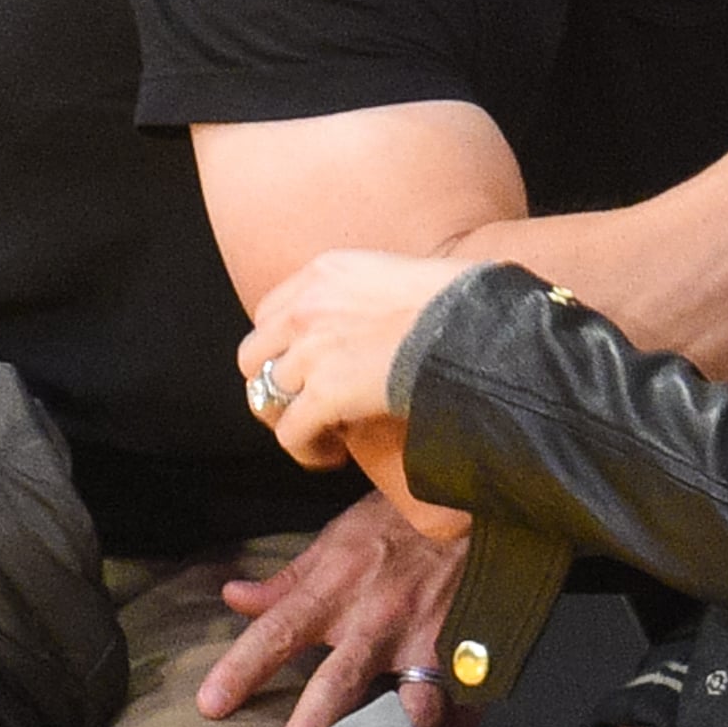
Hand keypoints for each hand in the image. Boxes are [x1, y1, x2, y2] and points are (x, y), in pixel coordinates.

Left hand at [196, 490, 470, 726]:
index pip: (278, 631)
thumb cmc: (400, 517)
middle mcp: (378, 618)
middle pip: (339, 682)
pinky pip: (460, 705)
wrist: (475, 500)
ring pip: (410, 706)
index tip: (212, 704)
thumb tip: (233, 598)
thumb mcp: (336, 538)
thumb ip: (286, 580)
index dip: (242, 668)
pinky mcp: (467, 653)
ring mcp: (426, 639)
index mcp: (337, 588)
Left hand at [240, 249, 480, 471]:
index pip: (271, 312)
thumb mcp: (402, 273)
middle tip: (303, 403)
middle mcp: (307, 306)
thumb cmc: (462, 300)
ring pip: (266, 396)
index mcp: (326, 271)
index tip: (305, 367)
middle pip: (255, 355)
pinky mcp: (324, 393)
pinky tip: (331, 456)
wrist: (472, 325)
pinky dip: (306, 449)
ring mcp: (311, 350)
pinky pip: (290, 433)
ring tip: (316, 434)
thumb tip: (382, 319)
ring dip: (289, 419)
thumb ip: (371, 292)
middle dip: (276, 383)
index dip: (283, 347)